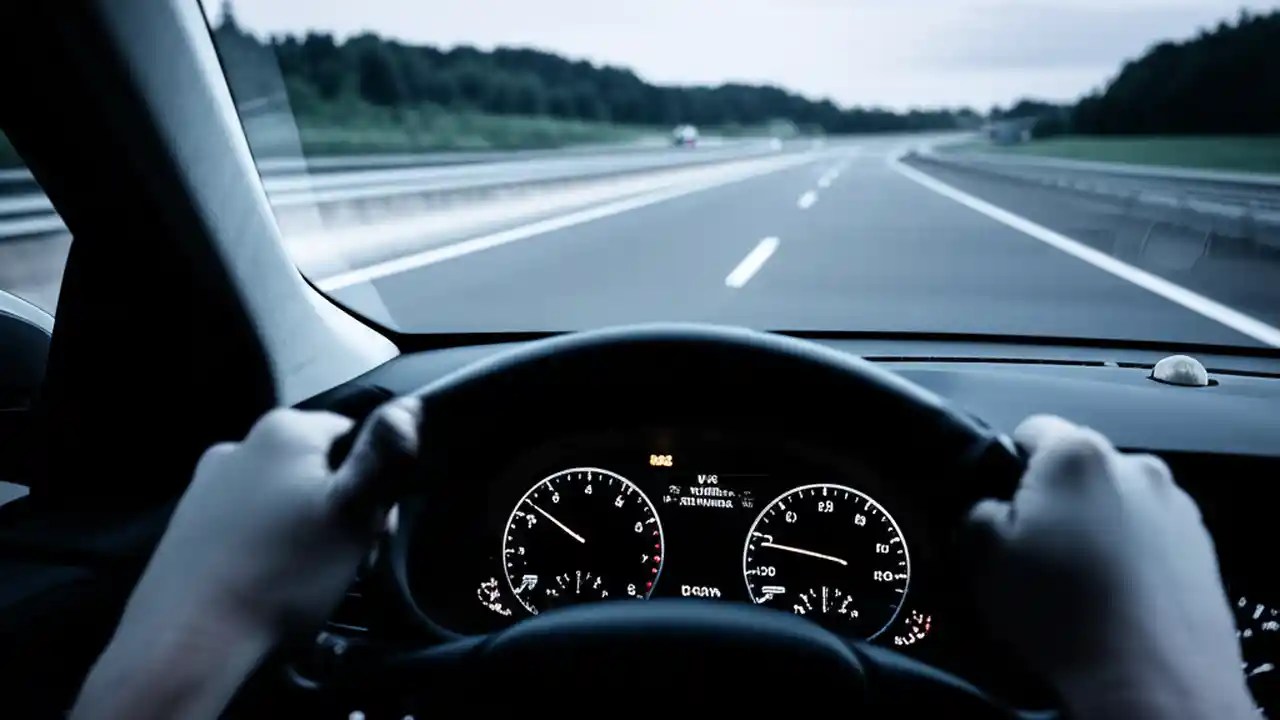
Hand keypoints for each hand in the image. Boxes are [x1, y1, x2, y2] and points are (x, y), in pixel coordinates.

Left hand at [73, 399, 419, 719]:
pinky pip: (247, 526)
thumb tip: (409, 406)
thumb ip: (385, 456)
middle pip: (317, 468)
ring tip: (308, 579)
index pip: (355, 436)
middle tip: (346, 560)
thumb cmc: (283, 573)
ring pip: (283, 499)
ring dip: (306, 531)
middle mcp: (239, 445)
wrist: (189, 643)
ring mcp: (206, 486)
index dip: (376, 484)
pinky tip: (270, 585)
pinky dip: (267, 548)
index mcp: (283, 430)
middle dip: (340, 510)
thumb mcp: (354, 512)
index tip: (375, 531)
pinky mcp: (187, 527)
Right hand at [967, 415, 1253, 719]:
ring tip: (1077, 584)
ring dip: (1095, 528)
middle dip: (1054, 501)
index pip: (1030, 429)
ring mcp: (1175, 507)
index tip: (1002, 506)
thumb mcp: (980, 555)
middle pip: (1078, 468)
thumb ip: (975, 512)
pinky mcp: (1201, 548)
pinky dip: (1130, 557)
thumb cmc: (1063, 614)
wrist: (1152, 681)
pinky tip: (1113, 598)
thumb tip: (989, 509)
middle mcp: (1135, 467)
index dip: (1007, 468)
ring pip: (1116, 503)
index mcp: (1076, 454)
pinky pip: (1150, 538)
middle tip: (1033, 552)